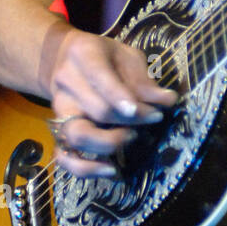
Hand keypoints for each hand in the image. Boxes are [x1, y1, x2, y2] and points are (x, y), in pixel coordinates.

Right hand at [46, 28, 178, 177]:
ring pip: (77, 136)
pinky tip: (111, 170)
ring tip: (133, 137)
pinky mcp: (58, 131)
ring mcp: (59, 109)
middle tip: (154, 118)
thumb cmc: (104, 57)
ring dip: (110, 143)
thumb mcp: (127, 57)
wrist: (64, 59)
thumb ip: (145, 80)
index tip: (143, 111)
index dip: (120, 96)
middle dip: (132, 120)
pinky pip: (64, 157)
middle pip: (98, 110)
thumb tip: (168, 101)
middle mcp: (66, 83)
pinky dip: (85, 169)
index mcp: (83, 55)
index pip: (100, 77)